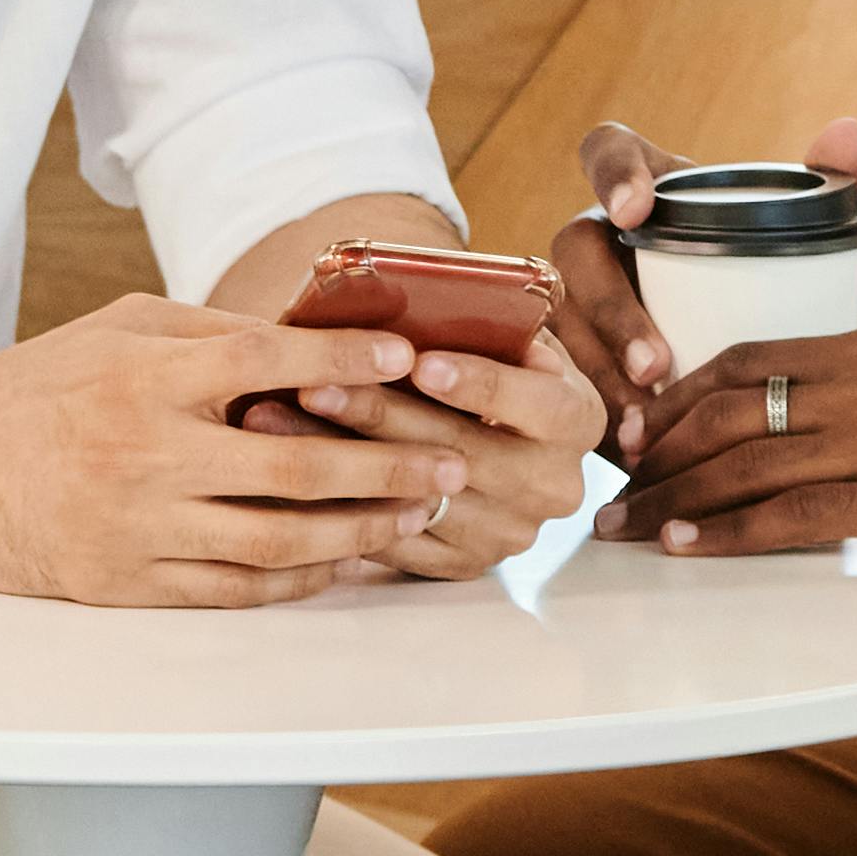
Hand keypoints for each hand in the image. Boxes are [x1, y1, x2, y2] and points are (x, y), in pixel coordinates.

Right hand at [0, 303, 494, 608]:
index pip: (265, 361)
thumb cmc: (30, 391)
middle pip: (295, 466)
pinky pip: (236, 589)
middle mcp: (147, 454)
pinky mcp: (130, 584)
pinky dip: (300, 579)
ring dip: (361, 532)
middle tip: (450, 461)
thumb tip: (300, 335)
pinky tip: (345, 562)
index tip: (407, 355)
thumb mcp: (110, 329)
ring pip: (278, 541)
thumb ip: (203, 330)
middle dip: (387, 466)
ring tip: (416, 517)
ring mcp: (140, 527)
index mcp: (142, 378)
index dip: (344, 357)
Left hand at [230, 301, 608, 581]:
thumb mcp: (502, 333)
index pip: (539, 404)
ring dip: (341, 460)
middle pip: (465, 456)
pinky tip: (287, 473)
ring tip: (279, 419)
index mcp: (577, 418)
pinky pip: (397, 541)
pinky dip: (339, 505)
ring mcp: (511, 532)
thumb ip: (480, 320)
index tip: (420, 362)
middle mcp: (555, 484)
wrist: (494, 427)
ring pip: (421, 500)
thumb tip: (414, 292)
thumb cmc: (486, 361)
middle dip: (383, 417)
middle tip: (316, 385)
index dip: (480, 383)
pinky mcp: (465, 563)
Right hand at [549, 110, 856, 465]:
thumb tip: (852, 131)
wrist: (773, 358)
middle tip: (655, 364)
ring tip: (643, 422)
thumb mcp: (808, 242)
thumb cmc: (782, 285)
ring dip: (594, 373)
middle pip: (575, 253)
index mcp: (648, 189)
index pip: (608, 151)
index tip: (637, 211)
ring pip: (559, 325)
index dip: (612, 173)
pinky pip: (557, 383)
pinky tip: (627, 450)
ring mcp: (576, 300)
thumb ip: (832, 184)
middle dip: (608, 309)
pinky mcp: (570, 360)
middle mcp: (599, 238)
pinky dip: (592, 416)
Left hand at [629, 310, 856, 565]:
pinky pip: (791, 515)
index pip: (748, 355)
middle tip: (614, 479)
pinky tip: (686, 545)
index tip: (642, 427)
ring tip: (625, 525)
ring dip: (672, 495)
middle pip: (728, 405)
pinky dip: (728, 530)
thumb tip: (827, 428)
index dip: (680, 393)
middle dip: (657, 446)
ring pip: (744, 460)